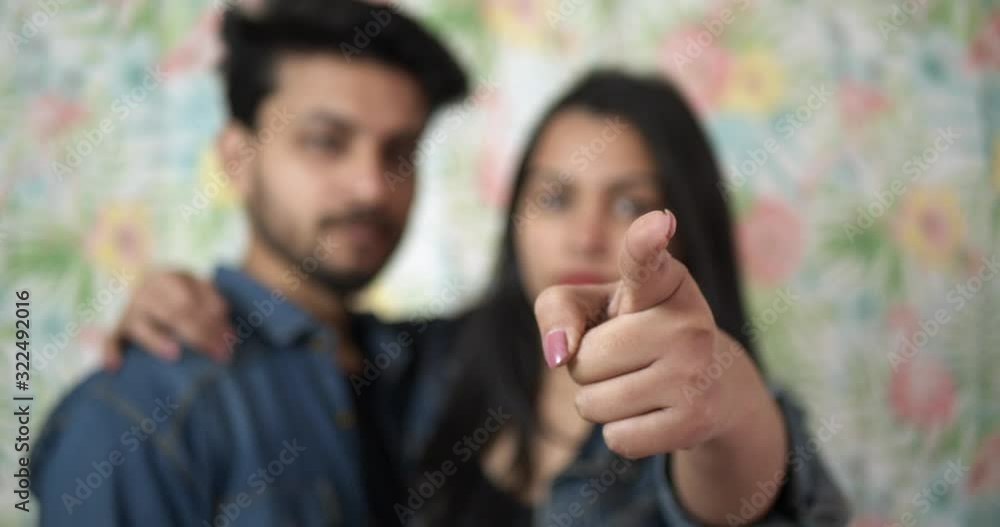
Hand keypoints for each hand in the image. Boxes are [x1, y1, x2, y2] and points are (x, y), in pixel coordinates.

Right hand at [104, 270, 232, 368]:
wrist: (148, 285)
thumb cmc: (182, 291)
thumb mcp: (198, 288)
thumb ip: (212, 301)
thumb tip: (225, 320)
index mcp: (167, 277)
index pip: (191, 299)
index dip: (211, 319)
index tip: (229, 338)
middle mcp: (145, 291)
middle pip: (172, 313)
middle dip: (198, 334)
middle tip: (220, 354)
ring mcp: (129, 310)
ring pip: (141, 326)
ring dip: (157, 340)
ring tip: (175, 354)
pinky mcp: (118, 327)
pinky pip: (111, 339)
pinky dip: (110, 351)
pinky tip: (114, 366)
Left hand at [534, 210, 778, 458]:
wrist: (713, 384)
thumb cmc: (636, 332)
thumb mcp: (595, 307)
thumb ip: (558, 309)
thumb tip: (562, 353)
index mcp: (664, 280)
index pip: (646, 260)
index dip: (647, 241)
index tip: (659, 222)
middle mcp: (688, 321)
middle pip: (583, 360)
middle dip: (589, 366)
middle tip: (627, 358)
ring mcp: (696, 373)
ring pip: (593, 403)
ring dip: (601, 401)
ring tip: (639, 383)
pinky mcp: (696, 422)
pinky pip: (617, 438)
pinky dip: (621, 432)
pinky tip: (652, 413)